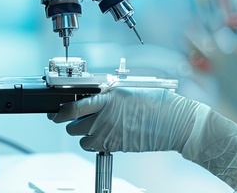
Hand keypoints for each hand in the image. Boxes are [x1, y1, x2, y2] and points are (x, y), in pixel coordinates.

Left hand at [51, 87, 236, 191]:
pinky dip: (95, 143)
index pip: (74, 106)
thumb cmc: (162, 103)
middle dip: (71, 123)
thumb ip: (113, 93)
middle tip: (77, 119)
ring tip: (93, 127)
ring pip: (82, 139)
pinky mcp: (118, 146)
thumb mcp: (133, 89)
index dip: (61, 112)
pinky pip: (96, 147)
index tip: (58, 113)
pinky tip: (104, 136)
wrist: (178, 123)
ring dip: (83, 134)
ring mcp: (111, 133)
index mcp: (110, 97)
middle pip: (73, 125)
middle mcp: (106, 116)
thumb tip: (99, 95)